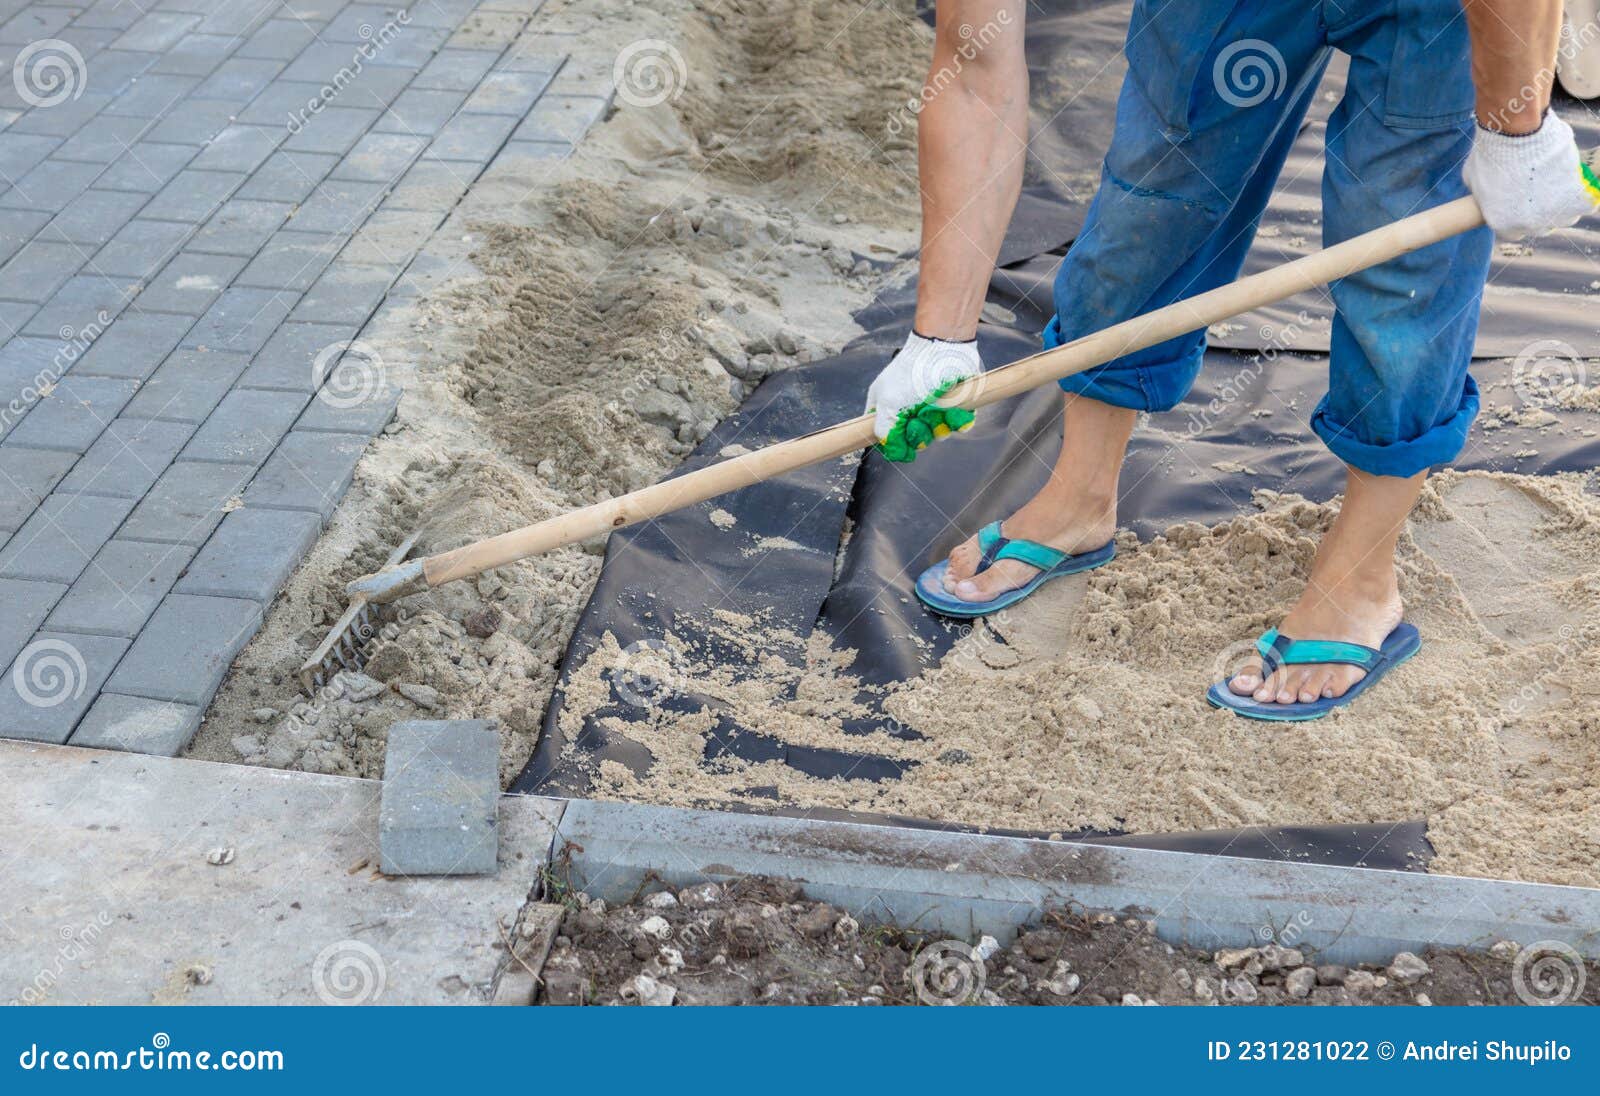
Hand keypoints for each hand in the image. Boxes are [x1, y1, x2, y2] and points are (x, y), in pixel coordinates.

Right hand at [864, 331, 981, 461]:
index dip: (899, 446)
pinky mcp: (956, 405)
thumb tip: (890, 448)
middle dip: (920, 434)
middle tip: (919, 420)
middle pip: (917, 440)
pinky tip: (954, 410)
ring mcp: (935, 408)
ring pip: (939, 434)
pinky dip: (957, 421)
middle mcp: (912, 411)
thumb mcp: (887, 401)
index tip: (904, 447)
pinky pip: (959, 425)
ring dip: (938, 426)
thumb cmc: (911, 372)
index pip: (892, 439)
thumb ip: (883, 428)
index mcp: (890, 408)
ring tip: (937, 409)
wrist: (943, 348)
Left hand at [1463, 111, 1599, 239]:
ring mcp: (1555, 214)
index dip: (1518, 218)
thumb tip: (1485, 193)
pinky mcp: (1576, 198)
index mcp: (1502, 224)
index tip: (1523, 206)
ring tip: (1559, 186)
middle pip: (1541, 227)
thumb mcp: (1474, 179)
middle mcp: (1530, 225)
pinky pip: (1587, 203)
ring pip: (1566, 218)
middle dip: (1541, 212)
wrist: (1518, 133)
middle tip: (1542, 193)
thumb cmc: (1493, 152)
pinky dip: (1585, 195)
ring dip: (1564, 205)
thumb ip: (1482, 194)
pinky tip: (1578, 184)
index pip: (1514, 232)